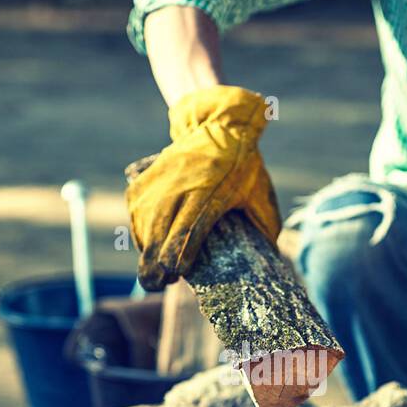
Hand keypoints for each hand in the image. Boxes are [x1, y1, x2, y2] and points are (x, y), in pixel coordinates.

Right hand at [125, 85, 280, 290]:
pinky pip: (135, 213)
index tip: (177, 273)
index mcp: (212, 191)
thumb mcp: (260, 193)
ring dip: (146, 253)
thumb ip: (265, 226)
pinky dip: (139, 233)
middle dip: (155, 266)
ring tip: (154, 272)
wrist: (218, 123)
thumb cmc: (244, 165)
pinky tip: (146, 247)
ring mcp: (160, 181)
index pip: (189, 230)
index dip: (178, 256)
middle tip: (160, 283)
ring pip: (144, 226)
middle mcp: (182, 186)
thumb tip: (271, 262)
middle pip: (159, 234)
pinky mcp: (145, 178)